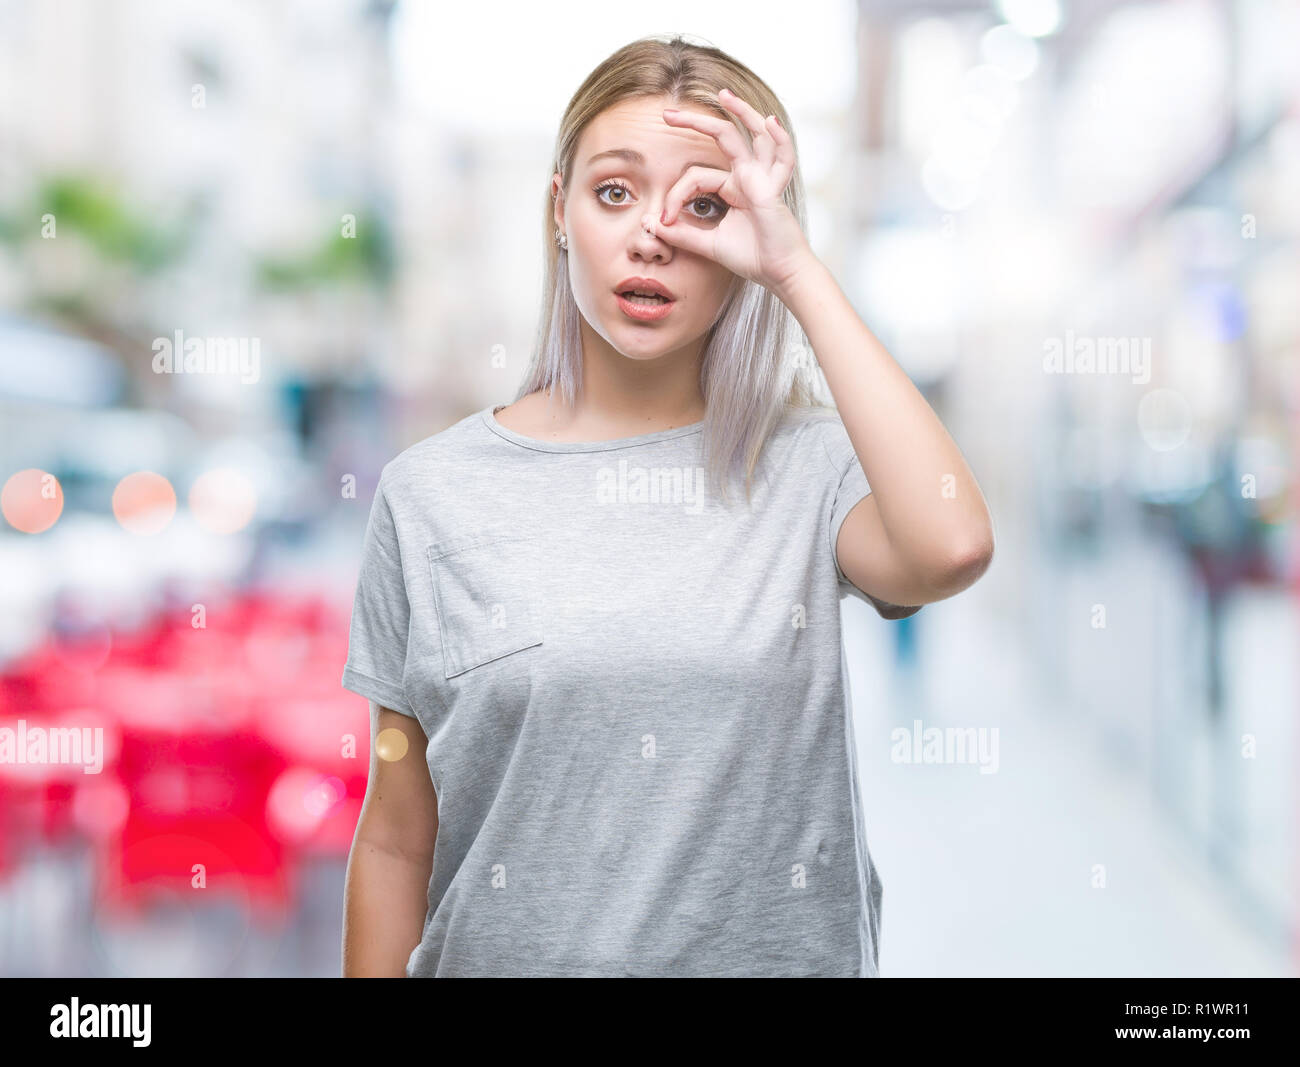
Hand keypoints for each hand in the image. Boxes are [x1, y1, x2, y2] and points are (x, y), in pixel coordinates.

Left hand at [644, 88, 816, 295]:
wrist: (778, 274)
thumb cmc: (752, 257)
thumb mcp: (707, 245)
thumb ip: (681, 234)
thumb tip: (650, 223)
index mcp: (733, 188)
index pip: (695, 177)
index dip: (674, 195)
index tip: (663, 220)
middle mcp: (747, 177)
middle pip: (722, 138)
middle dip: (694, 123)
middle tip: (666, 114)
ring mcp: (761, 178)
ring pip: (751, 135)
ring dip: (741, 111)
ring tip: (723, 93)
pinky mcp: (771, 189)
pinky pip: (779, 156)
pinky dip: (778, 138)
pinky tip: (769, 122)